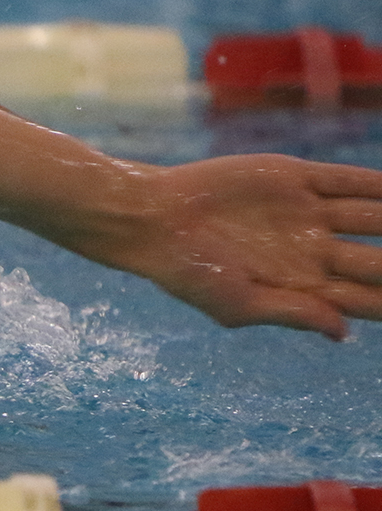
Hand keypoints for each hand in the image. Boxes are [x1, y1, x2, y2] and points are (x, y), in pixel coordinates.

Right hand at [83, 156, 381, 338]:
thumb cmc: (186, 273)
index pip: (367, 300)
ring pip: (373, 217)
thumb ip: (294, 314)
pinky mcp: (294, 178)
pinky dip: (380, 186)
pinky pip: (350, 181)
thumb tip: (344, 332)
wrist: (152, 220)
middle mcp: (312, 252)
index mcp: (302, 289)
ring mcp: (307, 213)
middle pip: (379, 260)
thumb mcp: (238, 306)